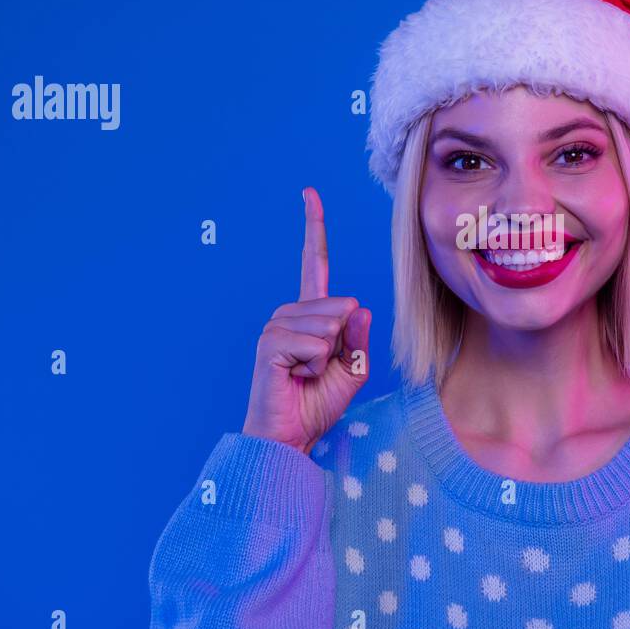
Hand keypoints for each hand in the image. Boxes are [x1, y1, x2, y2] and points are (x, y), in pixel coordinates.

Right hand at [241, 186, 371, 453]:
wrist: (290, 435)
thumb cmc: (317, 404)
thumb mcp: (353, 370)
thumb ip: (359, 338)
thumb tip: (358, 306)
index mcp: (311, 313)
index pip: (315, 263)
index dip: (314, 227)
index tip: (309, 192)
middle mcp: (290, 312)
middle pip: (343, 305)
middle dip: (344, 345)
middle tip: (319, 370)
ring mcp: (276, 325)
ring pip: (330, 326)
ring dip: (328, 359)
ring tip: (305, 375)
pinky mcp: (270, 343)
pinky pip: (315, 344)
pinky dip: (316, 367)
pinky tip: (297, 378)